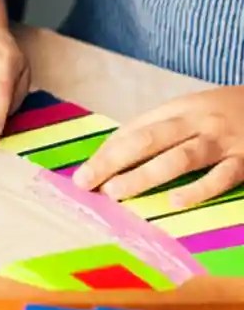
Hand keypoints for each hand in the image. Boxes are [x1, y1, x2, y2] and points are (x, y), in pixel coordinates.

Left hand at [73, 87, 243, 206]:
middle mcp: (198, 121)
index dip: (106, 153)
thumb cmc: (230, 113)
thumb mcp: (194, 112)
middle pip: (148, 140)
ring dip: (145, 175)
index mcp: (180, 109)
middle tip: (87, 182)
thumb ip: (159, 131)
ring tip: (117, 191)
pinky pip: (221, 175)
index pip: (134, 130)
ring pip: (179, 157)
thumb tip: (112, 158)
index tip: (81, 176)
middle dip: (113, 161)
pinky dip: (198, 189)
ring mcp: (224, 141)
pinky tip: (175, 200)